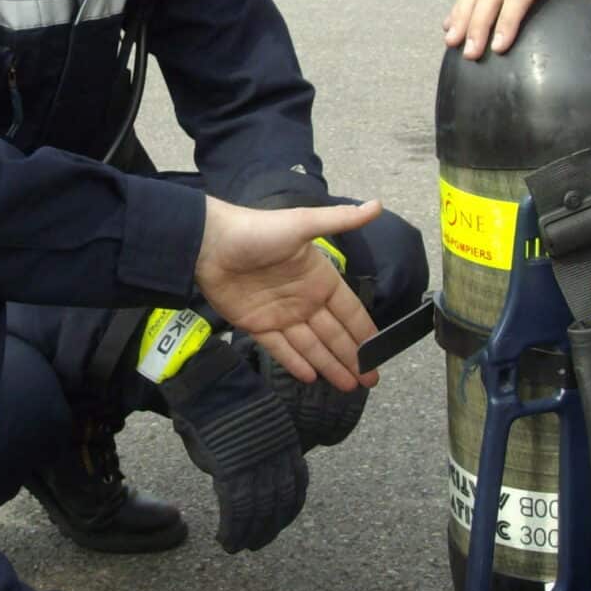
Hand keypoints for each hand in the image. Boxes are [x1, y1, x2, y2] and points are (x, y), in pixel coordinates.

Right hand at [164, 341, 307, 552]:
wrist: (208, 379)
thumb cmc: (222, 396)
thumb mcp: (250, 422)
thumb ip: (254, 448)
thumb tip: (248, 470)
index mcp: (285, 441)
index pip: (296, 482)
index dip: (288, 506)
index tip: (280, 520)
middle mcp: (276, 455)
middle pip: (281, 501)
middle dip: (271, 525)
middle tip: (259, 541)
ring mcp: (256, 463)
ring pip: (260, 510)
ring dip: (252, 533)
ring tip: (241, 545)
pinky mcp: (232, 469)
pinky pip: (237, 510)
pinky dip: (233, 530)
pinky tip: (227, 540)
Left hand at [196, 199, 380, 388]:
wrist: (209, 243)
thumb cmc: (258, 231)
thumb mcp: (302, 224)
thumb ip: (340, 220)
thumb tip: (378, 205)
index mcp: (320, 278)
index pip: (349, 310)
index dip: (365, 331)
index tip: (381, 352)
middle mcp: (305, 299)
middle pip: (334, 334)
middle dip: (353, 357)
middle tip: (371, 380)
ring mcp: (281, 315)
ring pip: (311, 346)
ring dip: (330, 365)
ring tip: (349, 386)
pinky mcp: (257, 326)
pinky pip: (281, 348)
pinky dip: (296, 363)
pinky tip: (311, 377)